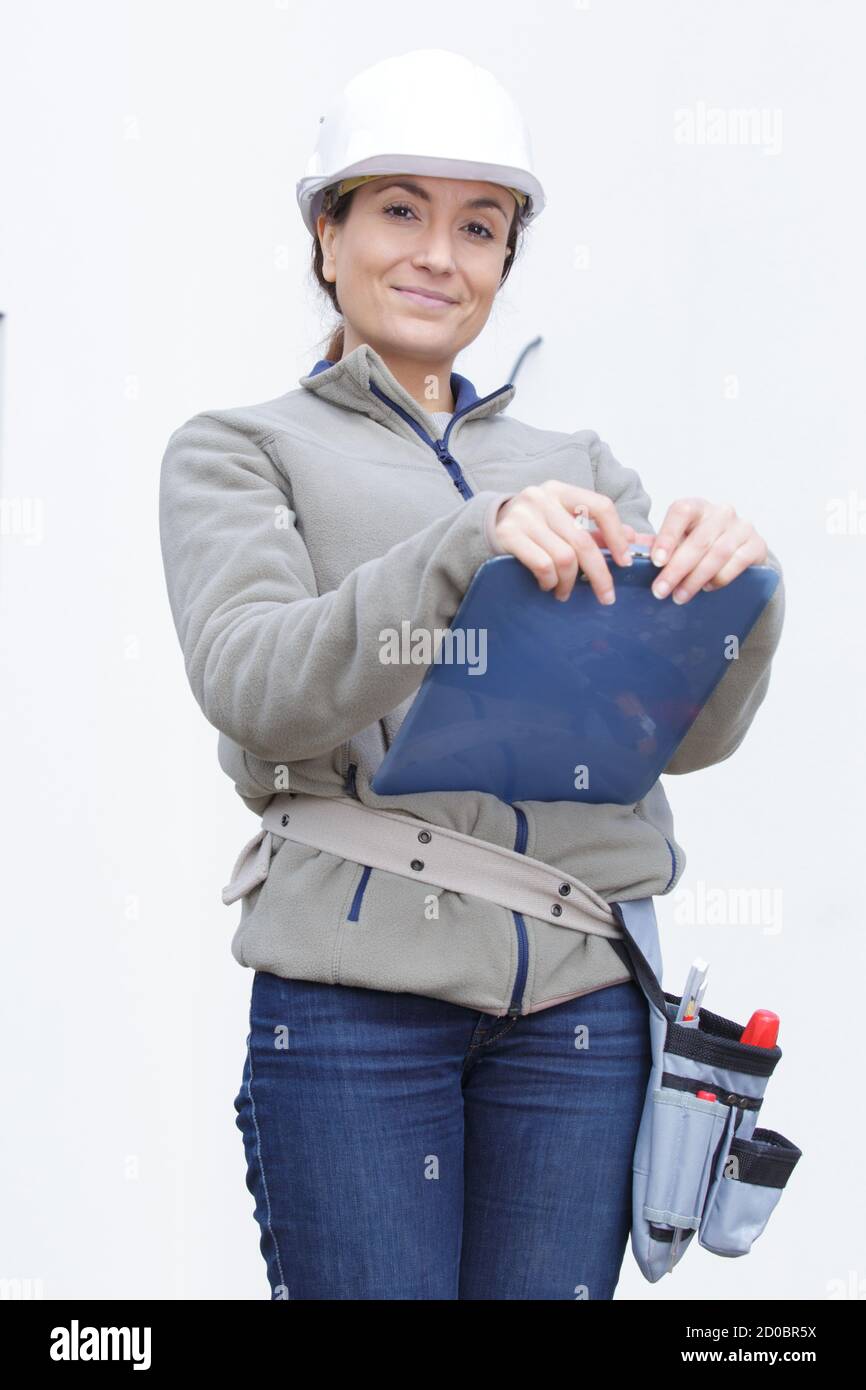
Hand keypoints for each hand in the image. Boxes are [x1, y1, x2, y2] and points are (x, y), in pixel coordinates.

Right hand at [492, 482, 635, 603]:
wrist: (487, 526)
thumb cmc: (533, 526)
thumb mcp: (562, 521)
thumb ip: (594, 529)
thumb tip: (632, 536)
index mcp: (561, 491)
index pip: (600, 506)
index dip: (617, 536)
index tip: (624, 562)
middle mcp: (542, 498)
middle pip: (583, 541)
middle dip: (599, 574)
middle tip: (605, 596)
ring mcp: (523, 516)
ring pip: (563, 558)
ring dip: (569, 582)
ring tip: (565, 592)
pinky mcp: (507, 535)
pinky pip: (542, 565)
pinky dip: (550, 581)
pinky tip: (548, 586)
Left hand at [639, 499, 768, 603]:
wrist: (739, 552)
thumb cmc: (699, 546)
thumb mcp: (677, 542)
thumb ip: (654, 544)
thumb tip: (624, 544)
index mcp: (697, 506)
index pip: (681, 512)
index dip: (668, 536)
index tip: (656, 561)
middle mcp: (721, 512)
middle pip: (698, 540)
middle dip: (677, 569)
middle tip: (660, 591)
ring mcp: (742, 527)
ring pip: (717, 553)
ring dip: (696, 579)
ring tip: (679, 596)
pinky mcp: (757, 544)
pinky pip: (737, 563)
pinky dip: (720, 578)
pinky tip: (707, 589)